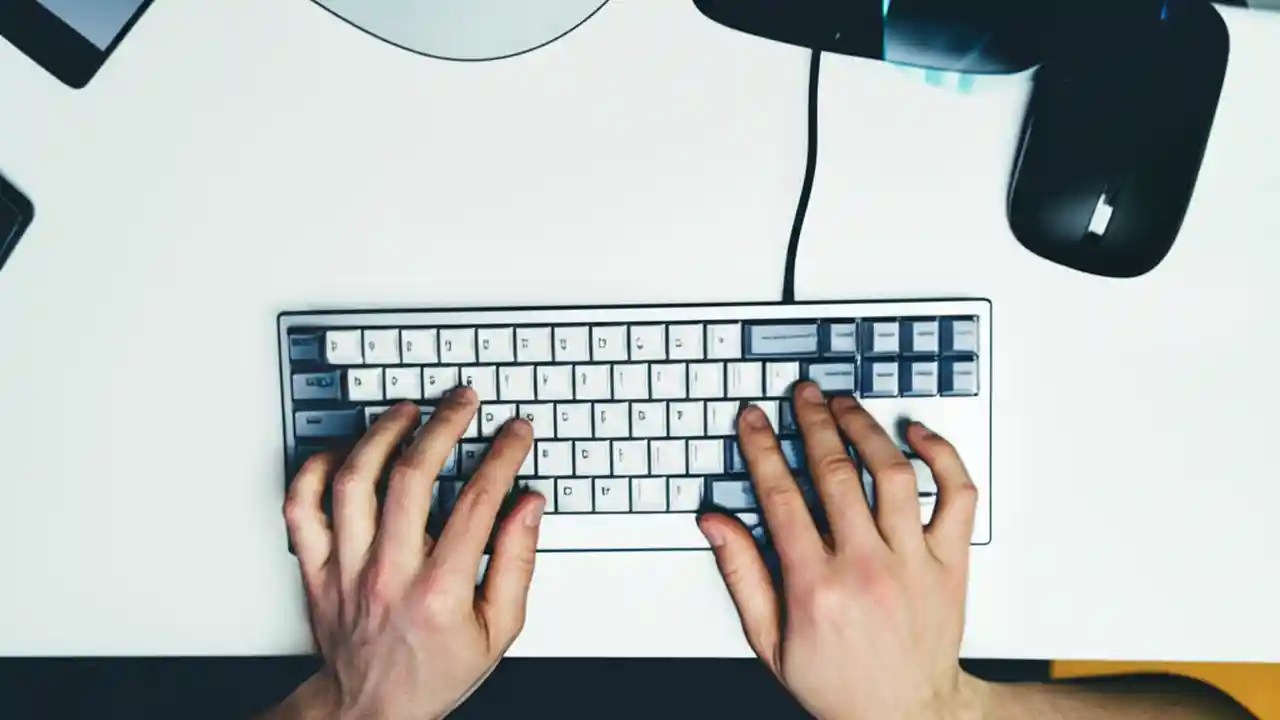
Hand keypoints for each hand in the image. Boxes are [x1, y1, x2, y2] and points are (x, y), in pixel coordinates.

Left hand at [278, 388, 544, 719]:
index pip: (477, 501)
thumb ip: (517, 564)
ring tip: (406, 410)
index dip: (502, 455)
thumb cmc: (434, 671)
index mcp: (440, 592)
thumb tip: (527, 506)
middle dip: (444, 425)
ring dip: (381, 434)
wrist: (369, 709)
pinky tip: (344, 451)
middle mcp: (388, 574)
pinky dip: (316, 470)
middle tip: (461, 400)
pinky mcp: (315, 569)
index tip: (514, 431)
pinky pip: (302, 507)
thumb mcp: (499, 630)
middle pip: (412, 477)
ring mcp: (345, 569)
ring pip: (353, 481)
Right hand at [698, 382, 985, 719]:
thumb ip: (741, 574)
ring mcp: (914, 562)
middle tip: (801, 394)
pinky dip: (943, 456)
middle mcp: (866, 568)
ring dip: (865, 429)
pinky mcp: (951, 563)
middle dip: (812, 423)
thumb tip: (716, 522)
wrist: (905, 714)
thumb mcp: (769, 640)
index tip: (754, 419)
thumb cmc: (836, 680)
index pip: (781, 497)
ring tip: (846, 405)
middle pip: (835, 473)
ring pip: (893, 473)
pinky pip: (956, 496)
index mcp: (815, 587)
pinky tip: (918, 434)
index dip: (762, 449)